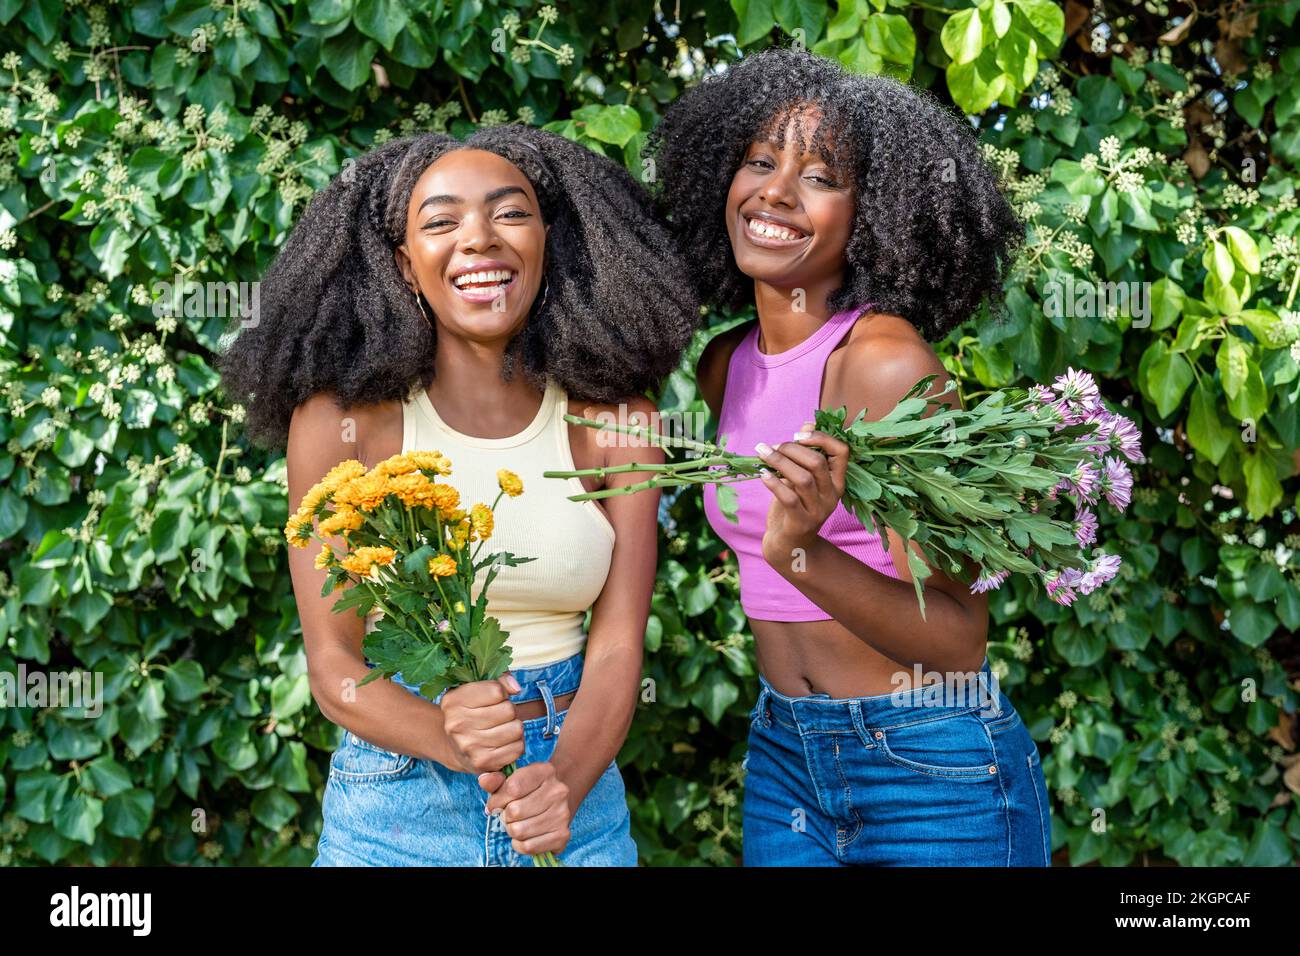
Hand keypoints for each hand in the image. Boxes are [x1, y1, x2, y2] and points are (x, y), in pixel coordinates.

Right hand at [439, 674, 523, 773]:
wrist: (456, 748)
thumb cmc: (471, 713)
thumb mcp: (476, 689)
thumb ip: (498, 679)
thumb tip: (515, 688)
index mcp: (453, 701)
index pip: (497, 691)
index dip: (502, 693)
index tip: (494, 698)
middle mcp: (457, 724)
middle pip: (509, 710)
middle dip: (509, 710)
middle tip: (498, 716)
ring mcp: (469, 745)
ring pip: (516, 728)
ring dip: (514, 727)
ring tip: (501, 728)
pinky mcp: (482, 762)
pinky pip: (518, 748)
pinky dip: (515, 744)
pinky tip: (502, 743)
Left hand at [480, 761, 572, 856]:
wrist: (555, 803)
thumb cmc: (528, 791)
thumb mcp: (512, 780)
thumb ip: (495, 780)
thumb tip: (484, 780)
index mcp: (545, 771)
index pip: (512, 788)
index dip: (497, 800)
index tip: (495, 805)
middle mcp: (558, 791)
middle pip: (515, 811)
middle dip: (505, 816)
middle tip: (509, 815)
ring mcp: (563, 813)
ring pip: (519, 831)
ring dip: (512, 830)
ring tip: (518, 824)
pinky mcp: (563, 835)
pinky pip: (528, 847)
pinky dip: (519, 845)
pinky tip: (524, 836)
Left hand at [754, 421, 848, 568]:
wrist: (789, 544)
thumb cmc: (794, 506)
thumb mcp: (802, 478)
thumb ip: (806, 453)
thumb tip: (808, 423)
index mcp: (837, 481)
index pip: (842, 452)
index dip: (821, 437)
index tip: (799, 433)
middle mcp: (832, 496)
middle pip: (818, 462)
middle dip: (792, 448)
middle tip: (772, 446)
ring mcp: (818, 511)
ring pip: (803, 479)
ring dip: (780, 462)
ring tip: (762, 453)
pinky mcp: (801, 523)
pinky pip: (789, 498)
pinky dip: (774, 483)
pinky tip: (762, 474)